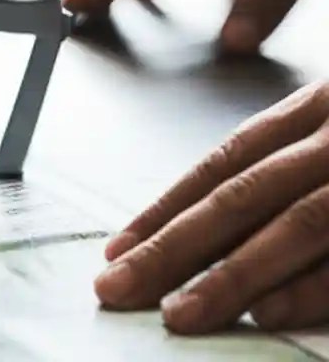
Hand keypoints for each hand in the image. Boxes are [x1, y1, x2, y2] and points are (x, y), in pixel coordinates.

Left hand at [95, 81, 328, 332]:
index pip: (225, 162)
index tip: (115, 249)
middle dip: (173, 247)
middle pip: (242, 196)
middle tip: (117, 289)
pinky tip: (267, 314)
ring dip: (232, 275)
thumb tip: (206, 221)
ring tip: (178, 314)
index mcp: (318, 109)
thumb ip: (291, 161)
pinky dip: (313, 288)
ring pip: (297, 225)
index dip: (166, 207)